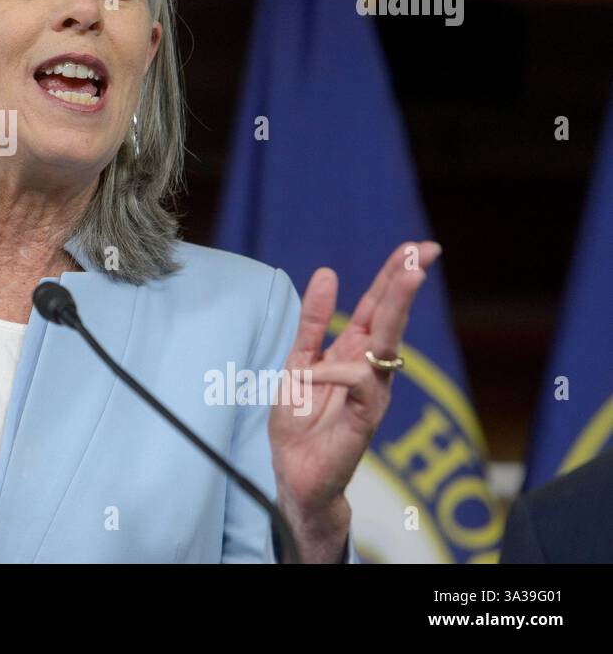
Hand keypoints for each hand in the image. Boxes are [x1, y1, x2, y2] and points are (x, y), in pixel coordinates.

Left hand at [268, 240, 441, 559]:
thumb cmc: (301, 424)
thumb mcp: (297, 362)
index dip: (394, 276)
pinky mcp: (364, 418)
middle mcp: (369, 368)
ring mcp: (371, 392)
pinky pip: (357, 382)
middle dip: (407, 281)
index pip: (378, 307)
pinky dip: (334, 372)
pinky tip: (312, 371)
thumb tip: (328, 273)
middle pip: (391, 316)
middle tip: (426, 249)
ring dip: (397, 306)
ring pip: (388, 342)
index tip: (415, 246)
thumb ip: (313, 323)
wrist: (297, 477)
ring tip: (410, 273)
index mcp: (353, 352)